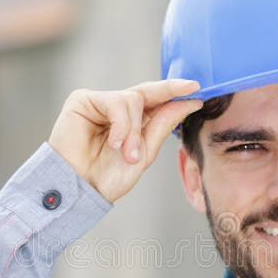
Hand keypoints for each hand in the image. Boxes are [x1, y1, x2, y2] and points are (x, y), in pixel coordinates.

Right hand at [48, 79, 202, 202]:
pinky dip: (121, 124)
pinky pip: (114, 101)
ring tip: (128, 153)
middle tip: (191, 88)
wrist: (80, 190)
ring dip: (135, 129)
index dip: (175, 93)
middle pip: (147, 92)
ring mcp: (99, 103)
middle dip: (169, 92)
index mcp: (132, 123)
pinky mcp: (83, 100)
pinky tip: (114, 143)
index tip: (197, 88)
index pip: (155, 101)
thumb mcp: (144, 152)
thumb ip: (163, 125)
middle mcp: (116, 110)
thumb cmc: (107, 177)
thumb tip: (190, 102)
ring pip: (133, 99)